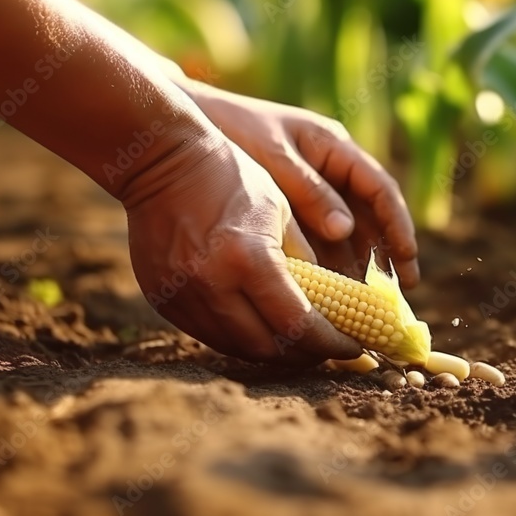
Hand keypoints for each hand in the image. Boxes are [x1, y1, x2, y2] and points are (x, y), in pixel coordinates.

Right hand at [122, 132, 362, 364]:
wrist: (162, 161)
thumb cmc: (231, 177)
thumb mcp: (281, 212)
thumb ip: (306, 261)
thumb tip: (336, 303)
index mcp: (250, 260)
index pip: (298, 325)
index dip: (331, 344)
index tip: (353, 346)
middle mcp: (214, 286)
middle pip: (270, 348)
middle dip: (306, 354)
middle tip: (329, 348)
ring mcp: (184, 298)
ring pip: (239, 348)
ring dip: (274, 351)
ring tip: (299, 343)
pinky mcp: (164, 302)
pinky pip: (210, 336)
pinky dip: (241, 338)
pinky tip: (261, 328)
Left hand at [181, 83, 419, 286]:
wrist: (179, 132)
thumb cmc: (231, 131)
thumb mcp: (273, 157)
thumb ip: (310, 191)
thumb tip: (345, 230)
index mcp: (334, 149)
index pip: (379, 190)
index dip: (398, 226)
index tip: (407, 259)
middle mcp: (330, 173)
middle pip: (370, 218)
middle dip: (387, 255)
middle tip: (401, 292)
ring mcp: (310, 194)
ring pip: (345, 236)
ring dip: (357, 267)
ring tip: (368, 303)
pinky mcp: (289, 213)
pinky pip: (316, 244)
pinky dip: (325, 269)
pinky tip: (329, 296)